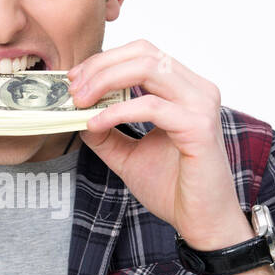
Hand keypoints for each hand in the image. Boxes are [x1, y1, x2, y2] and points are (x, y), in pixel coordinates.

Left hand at [69, 40, 250, 248]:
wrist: (201, 222)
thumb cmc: (174, 189)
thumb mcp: (128, 155)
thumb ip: (106, 134)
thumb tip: (77, 114)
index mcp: (185, 90)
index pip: (143, 53)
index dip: (105, 61)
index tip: (75, 80)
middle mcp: (197, 90)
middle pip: (143, 53)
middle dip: (101, 66)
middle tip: (73, 89)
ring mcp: (201, 105)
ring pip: (147, 68)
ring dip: (106, 81)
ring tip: (80, 102)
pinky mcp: (198, 127)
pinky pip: (150, 106)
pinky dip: (117, 111)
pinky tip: (97, 123)